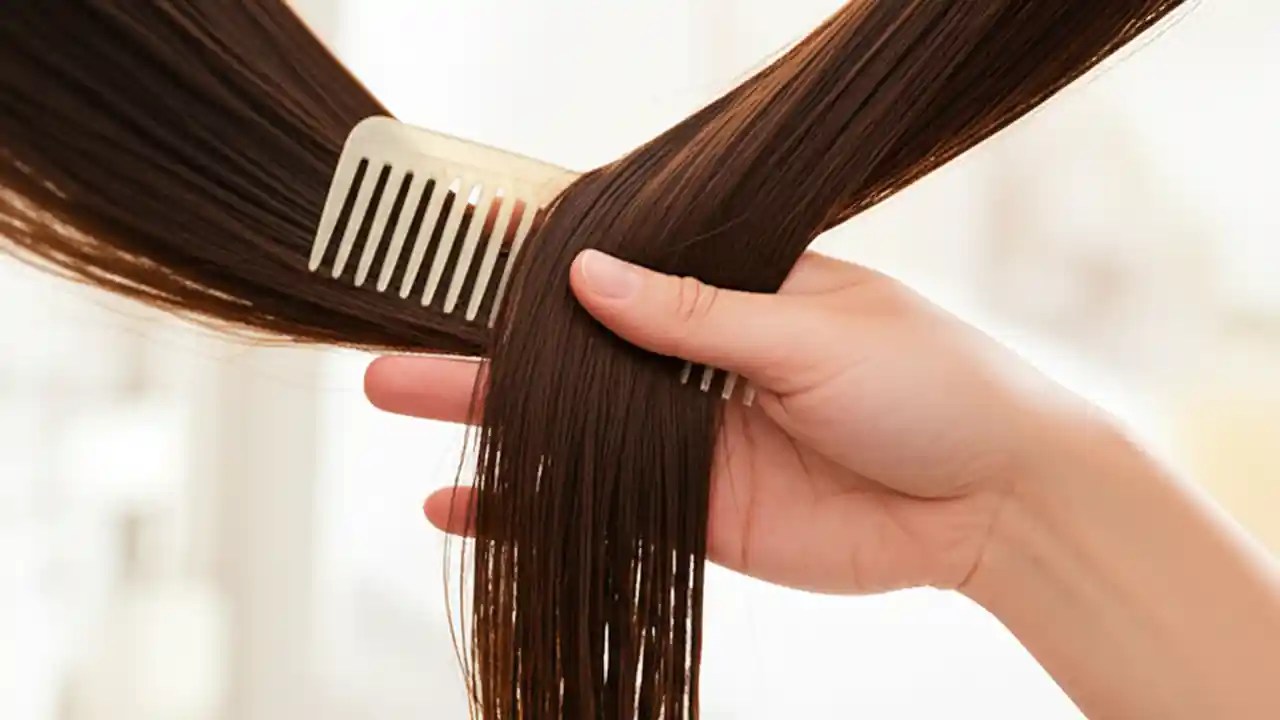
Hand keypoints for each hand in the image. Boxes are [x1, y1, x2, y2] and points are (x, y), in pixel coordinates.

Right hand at [366, 249, 1081, 593]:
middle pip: (569, 349)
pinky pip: (598, 504)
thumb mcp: (815, 331)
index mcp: (733, 287)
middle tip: (389, 342)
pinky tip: (456, 504)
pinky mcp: (695, 508)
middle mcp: (698, 357)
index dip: (535, 257)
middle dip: (483, 346)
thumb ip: (696, 315)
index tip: (454, 241)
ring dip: (485, 420)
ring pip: (569, 425)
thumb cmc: (932, 384)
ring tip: (394, 397)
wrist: (997, 502)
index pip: (615, 263)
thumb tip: (589, 277)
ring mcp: (689, 434)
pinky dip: (528, 509)